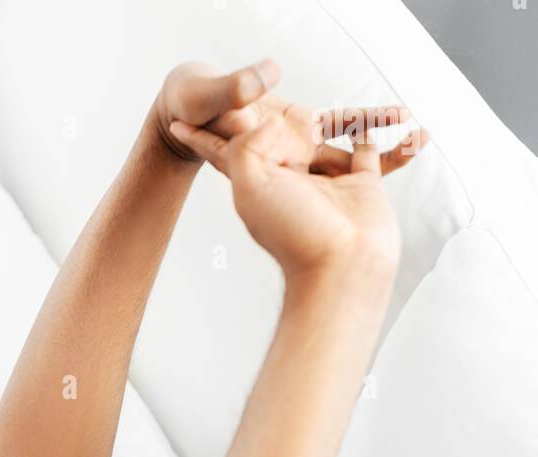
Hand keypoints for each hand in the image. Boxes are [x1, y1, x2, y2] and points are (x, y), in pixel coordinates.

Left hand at [168, 64, 428, 280]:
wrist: (344, 266)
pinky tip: (368, 119)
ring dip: (321, 120)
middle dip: (260, 118)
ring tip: (314, 104)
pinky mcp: (360, 184)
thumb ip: (246, 145)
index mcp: (256, 183)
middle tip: (247, 94)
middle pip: (272, 139)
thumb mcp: (249, 183)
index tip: (177, 120)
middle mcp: (288, 180)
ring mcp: (325, 182)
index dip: (200, 134)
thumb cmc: (294, 231)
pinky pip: (367, 149)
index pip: (222, 150)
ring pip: (322, 139)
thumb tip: (270, 120)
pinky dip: (374, 132)